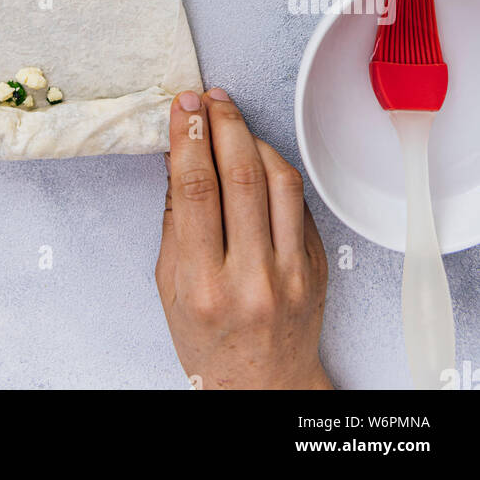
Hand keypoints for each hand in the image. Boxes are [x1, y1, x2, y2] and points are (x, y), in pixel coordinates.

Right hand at [156, 88, 331, 389]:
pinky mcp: (317, 266)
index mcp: (205, 285)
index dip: (191, 138)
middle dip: (223, 124)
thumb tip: (178, 159)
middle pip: (242, 176)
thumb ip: (174, 224)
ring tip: (232, 119)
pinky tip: (258, 156)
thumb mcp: (169, 289)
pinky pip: (299, 203)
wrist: (263, 388)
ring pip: (280, 181)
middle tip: (208, 98)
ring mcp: (291, 272)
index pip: (198, 191)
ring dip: (254, 138)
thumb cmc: (209, 342)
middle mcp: (252, 278)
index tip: (185, 108)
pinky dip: (277, 170)